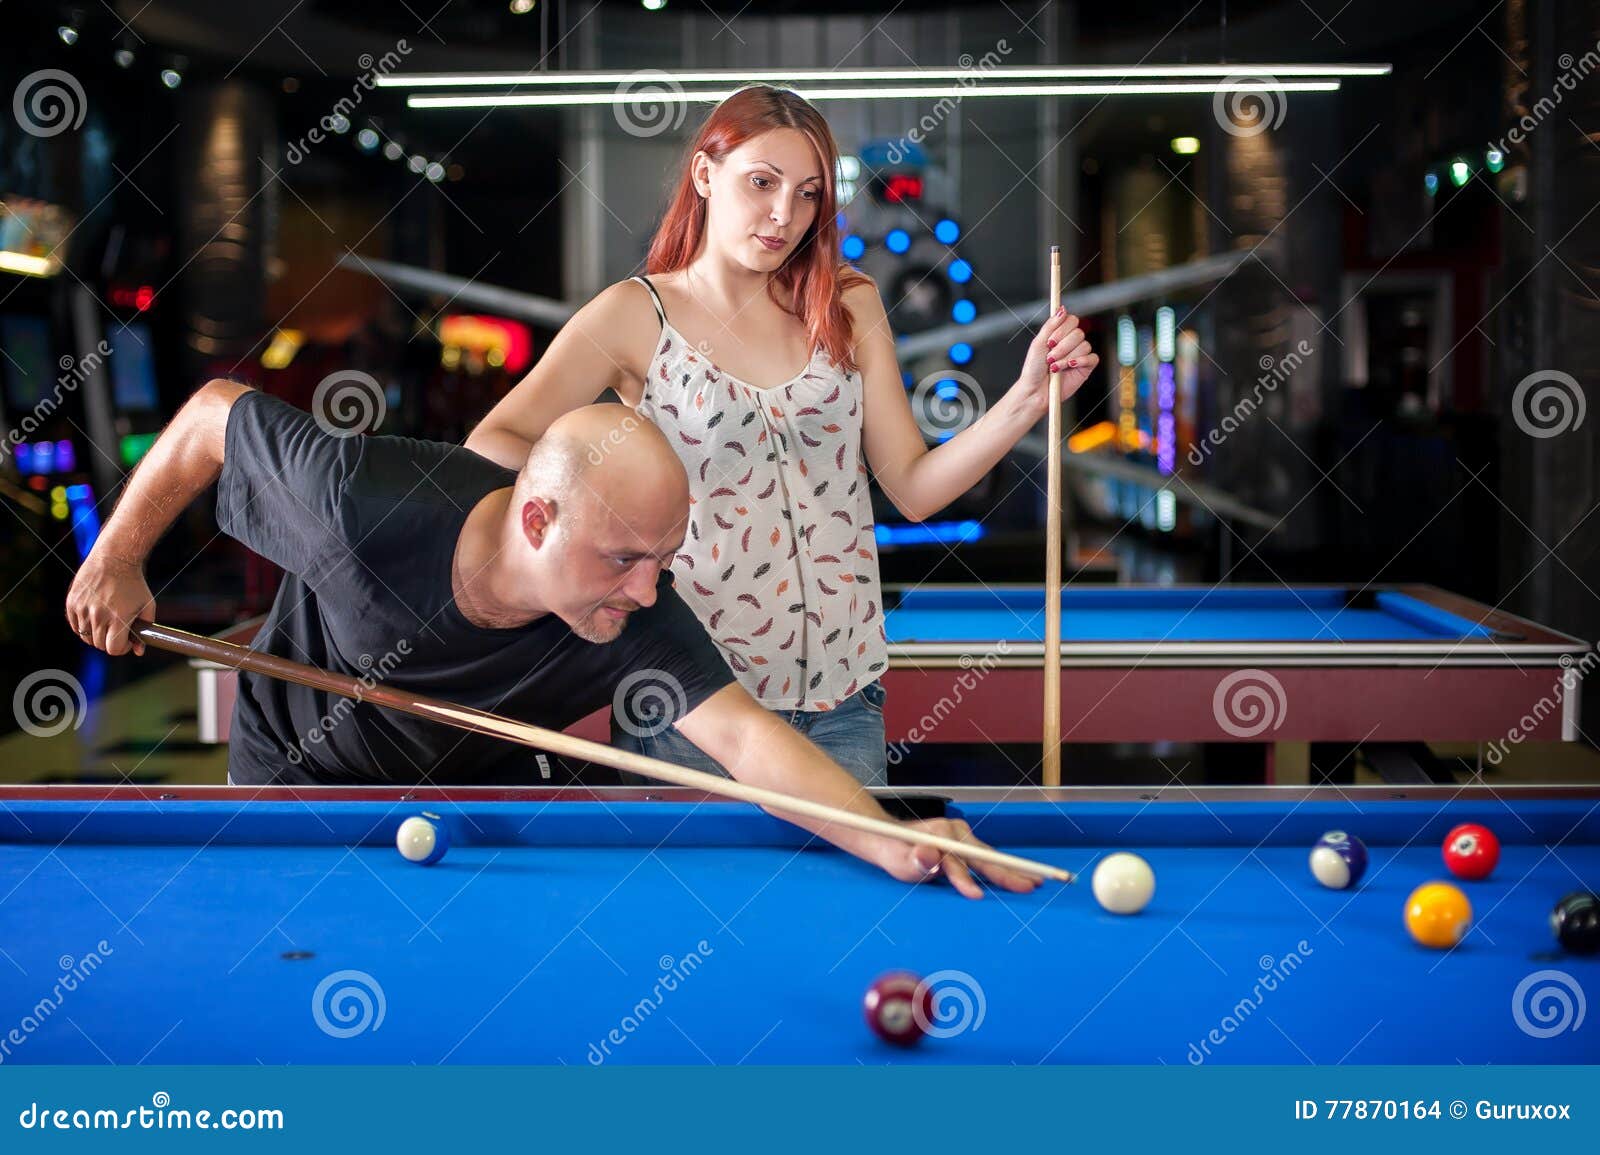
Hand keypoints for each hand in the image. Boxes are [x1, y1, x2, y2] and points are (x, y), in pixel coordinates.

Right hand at [66, 554, 154, 655]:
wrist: (114, 559)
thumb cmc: (134, 583)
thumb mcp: (147, 605)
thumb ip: (145, 629)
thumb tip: (139, 651)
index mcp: (118, 619)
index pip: (113, 649)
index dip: (121, 649)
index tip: (125, 642)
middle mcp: (98, 616)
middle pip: (99, 644)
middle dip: (110, 642)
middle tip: (117, 633)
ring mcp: (83, 609)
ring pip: (86, 637)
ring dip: (96, 635)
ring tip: (106, 624)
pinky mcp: (72, 603)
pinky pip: (75, 626)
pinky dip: (83, 626)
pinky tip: (94, 618)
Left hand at [877, 817, 1043, 899]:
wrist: (890, 839)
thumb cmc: (894, 852)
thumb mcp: (897, 860)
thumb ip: (913, 861)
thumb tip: (929, 858)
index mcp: (941, 833)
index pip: (957, 861)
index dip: (966, 879)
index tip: (976, 896)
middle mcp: (956, 831)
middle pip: (984, 857)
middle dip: (1007, 873)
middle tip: (1030, 885)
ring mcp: (963, 835)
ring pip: (989, 857)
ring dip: (1011, 871)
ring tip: (1034, 881)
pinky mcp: (966, 842)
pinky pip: (986, 858)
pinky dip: (1002, 869)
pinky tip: (1018, 877)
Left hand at [1013, 307, 1099, 423]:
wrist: (1035, 391)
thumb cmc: (1033, 369)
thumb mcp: (1038, 343)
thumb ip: (1050, 325)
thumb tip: (1061, 308)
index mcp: (1060, 335)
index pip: (1071, 320)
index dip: (1062, 329)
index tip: (1050, 341)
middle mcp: (1071, 343)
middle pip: (1078, 333)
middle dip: (1062, 346)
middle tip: (1050, 358)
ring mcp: (1079, 354)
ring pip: (1084, 345)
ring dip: (1067, 357)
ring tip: (1055, 367)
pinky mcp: (1086, 367)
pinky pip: (1092, 358)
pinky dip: (1080, 361)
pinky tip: (1069, 367)